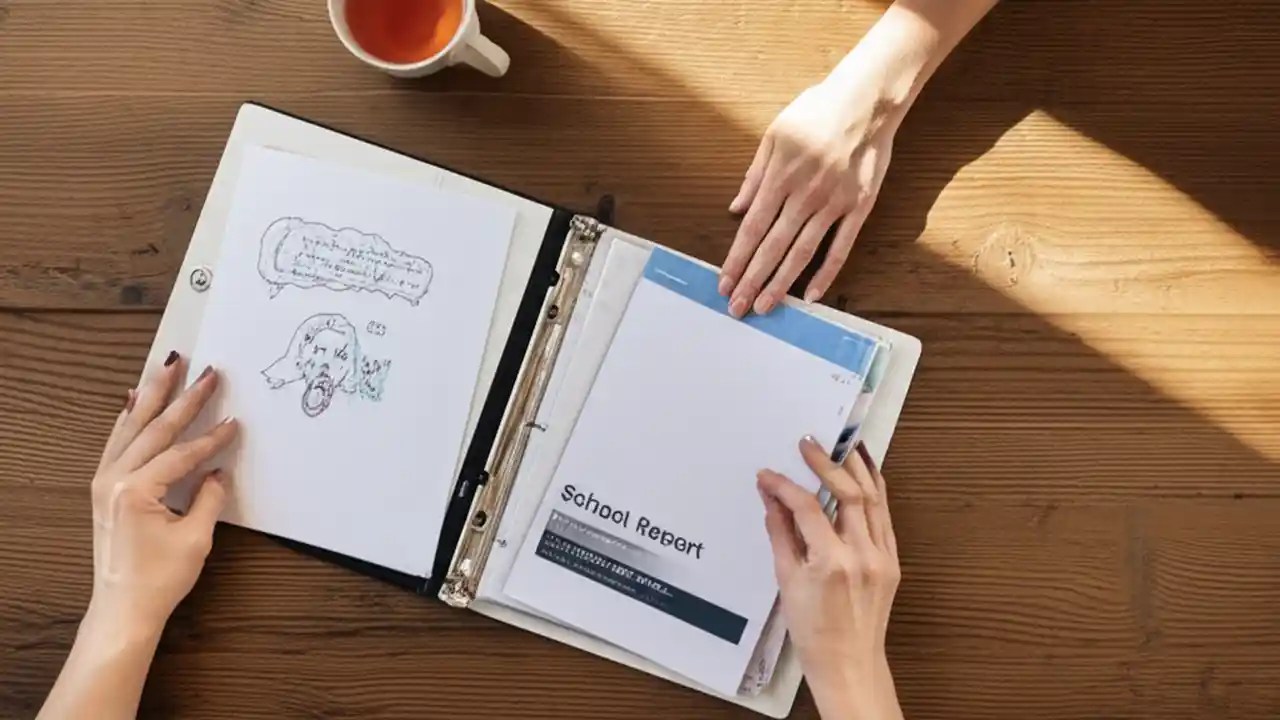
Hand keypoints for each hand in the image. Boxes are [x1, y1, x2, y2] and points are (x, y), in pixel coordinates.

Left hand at [89, 351, 238, 634]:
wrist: (123, 609)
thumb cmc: (159, 579)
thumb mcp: (195, 538)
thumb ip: (208, 498)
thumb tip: (217, 472)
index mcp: (135, 490)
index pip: (181, 454)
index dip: (211, 437)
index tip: (234, 420)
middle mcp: (114, 480)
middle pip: (154, 429)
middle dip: (182, 398)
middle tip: (205, 372)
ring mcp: (104, 482)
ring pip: (130, 427)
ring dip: (152, 396)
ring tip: (168, 368)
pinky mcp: (103, 489)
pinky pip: (116, 442)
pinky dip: (128, 418)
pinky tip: (134, 400)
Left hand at [721, 76, 901, 317]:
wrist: (867, 100)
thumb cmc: (817, 112)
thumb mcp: (775, 135)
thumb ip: (754, 176)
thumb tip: (735, 209)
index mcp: (780, 176)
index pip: (752, 228)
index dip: (737, 259)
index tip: (725, 282)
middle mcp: (805, 194)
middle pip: (773, 247)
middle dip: (752, 281)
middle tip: (738, 308)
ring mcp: (834, 203)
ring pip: (803, 253)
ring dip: (781, 284)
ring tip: (765, 307)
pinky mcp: (860, 207)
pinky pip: (840, 248)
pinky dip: (826, 274)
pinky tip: (812, 296)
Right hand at [758, 438, 902, 719]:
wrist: (849, 664)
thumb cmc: (813, 632)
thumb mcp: (786, 582)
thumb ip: (780, 534)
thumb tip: (770, 498)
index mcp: (831, 562)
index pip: (806, 507)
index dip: (784, 485)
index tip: (768, 475)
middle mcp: (862, 555)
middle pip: (848, 492)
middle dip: (826, 463)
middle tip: (808, 443)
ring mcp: (882, 557)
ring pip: (874, 498)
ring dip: (858, 468)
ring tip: (845, 444)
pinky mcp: (892, 561)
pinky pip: (885, 516)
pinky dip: (875, 491)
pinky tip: (865, 474)